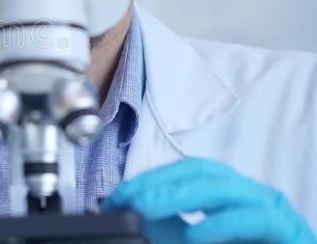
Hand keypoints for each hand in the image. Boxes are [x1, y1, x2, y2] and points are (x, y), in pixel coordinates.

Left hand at [102, 158, 315, 242]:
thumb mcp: (195, 241)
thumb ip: (168, 230)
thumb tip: (130, 215)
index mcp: (227, 198)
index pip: (184, 172)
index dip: (149, 179)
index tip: (117, 196)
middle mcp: (249, 197)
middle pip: (200, 171)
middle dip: (158, 181)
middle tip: (126, 198)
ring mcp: (271, 211)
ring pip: (224, 187)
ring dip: (180, 195)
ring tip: (146, 208)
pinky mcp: (290, 232)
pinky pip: (255, 218)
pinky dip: (221, 224)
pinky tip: (194, 236)